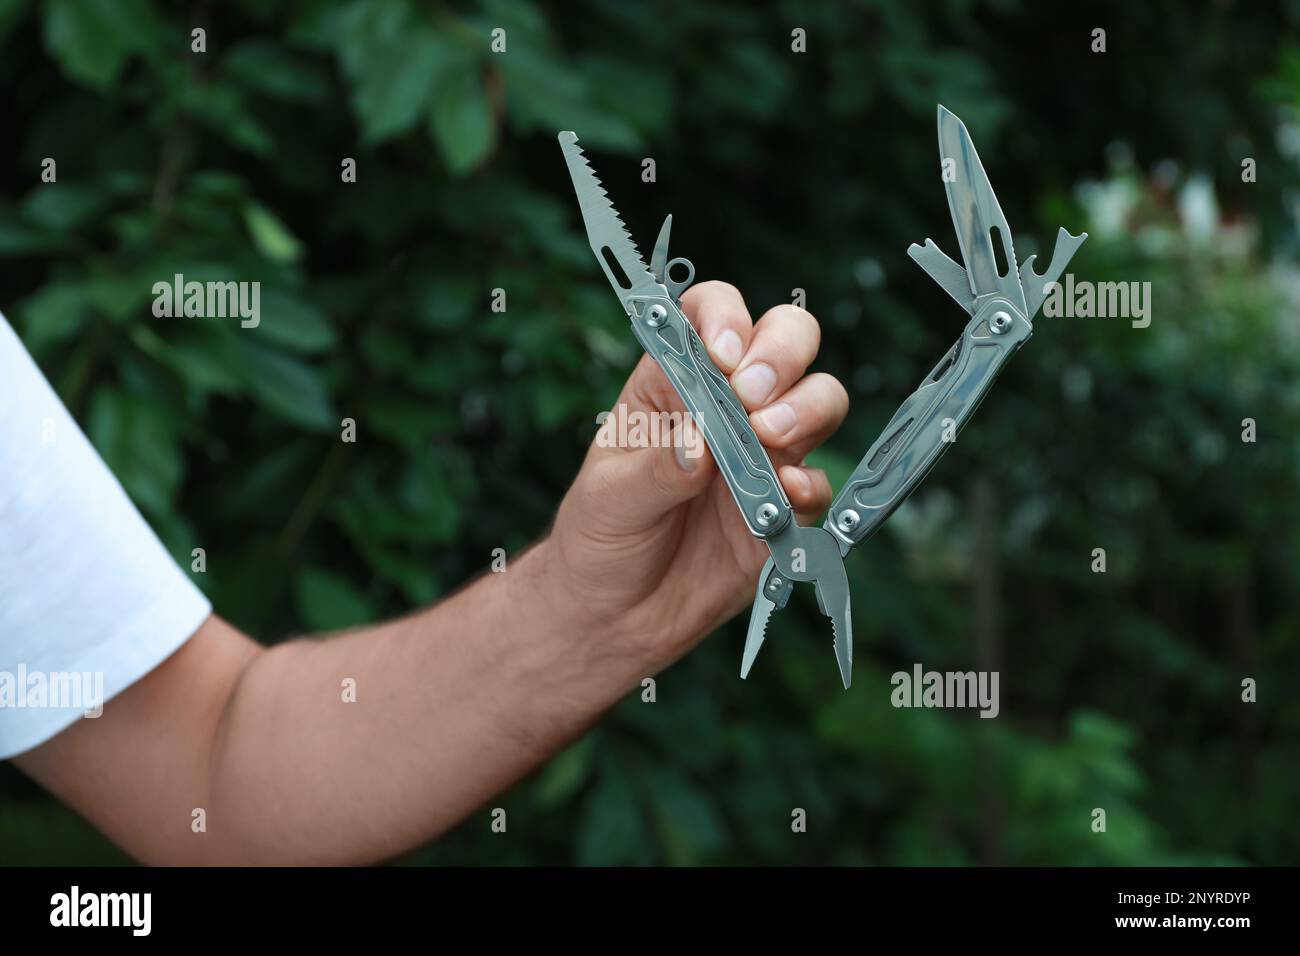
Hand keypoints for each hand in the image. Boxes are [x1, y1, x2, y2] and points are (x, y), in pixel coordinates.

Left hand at [543, 281, 848, 669]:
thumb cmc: (600, 539)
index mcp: (672, 381)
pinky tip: (785, 496)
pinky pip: (819, 482)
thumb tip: (703, 437)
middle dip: (782, 352)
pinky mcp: (785, 506)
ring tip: (769, 436)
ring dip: (805, 406)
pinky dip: (810, 483)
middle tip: (752, 394)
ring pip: (819, 398)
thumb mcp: (609, 497)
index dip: (724, 318)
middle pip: (785, 339)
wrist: (615, 616)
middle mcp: (726, 404)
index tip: (722, 354)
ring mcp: (763, 451)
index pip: (709, 316)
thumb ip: (658, 467)